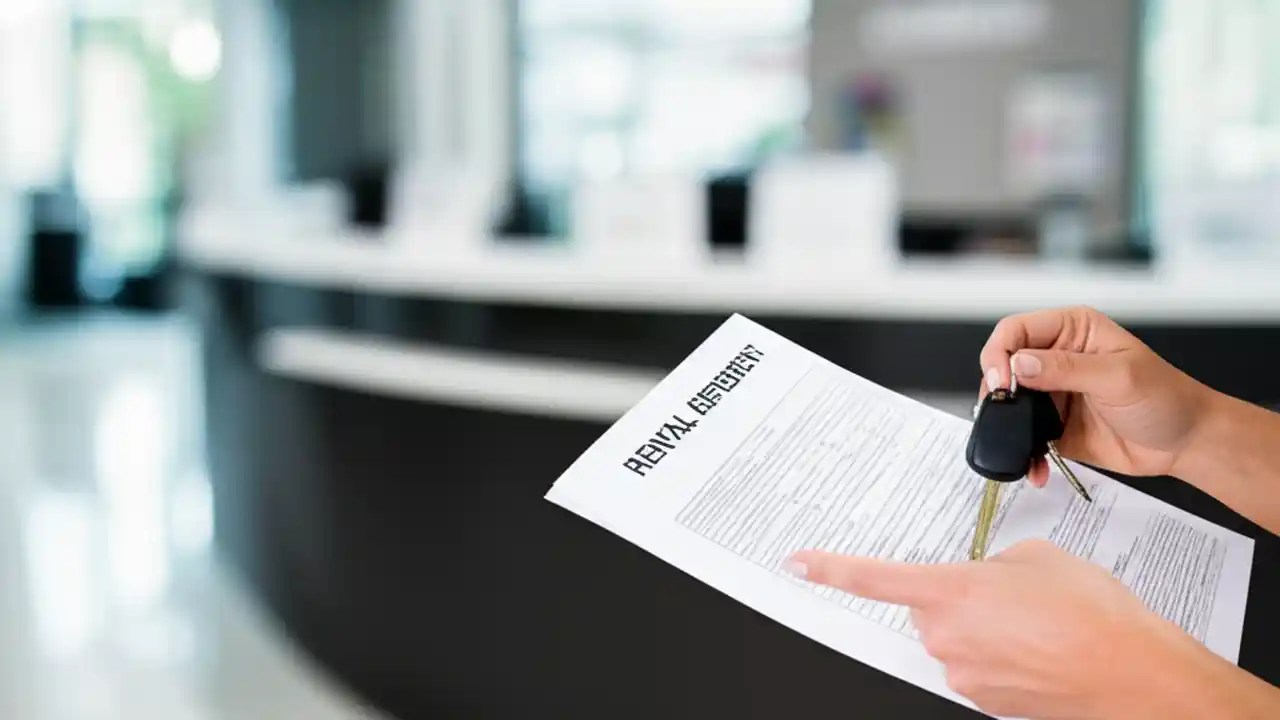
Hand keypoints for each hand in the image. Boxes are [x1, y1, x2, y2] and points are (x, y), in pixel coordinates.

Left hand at [790, 540, 1230, 718]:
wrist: (1135, 677)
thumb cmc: (1093, 615)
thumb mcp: (1038, 558)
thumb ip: (993, 563)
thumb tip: (986, 578)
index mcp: (949, 593)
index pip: (872, 578)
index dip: (830, 569)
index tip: (798, 563)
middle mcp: (947, 638)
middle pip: (929, 608)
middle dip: (960, 597)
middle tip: (1011, 597)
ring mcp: (965, 674)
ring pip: (957, 638)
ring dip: (986, 628)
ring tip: (1040, 625)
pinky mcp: (985, 701)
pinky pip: (980, 666)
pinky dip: (1004, 655)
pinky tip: (1043, 649)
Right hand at [980, 306, 1214, 485]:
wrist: (1185, 444)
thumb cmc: (1166, 399)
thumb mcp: (1119, 377)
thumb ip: (1066, 368)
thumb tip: (1019, 364)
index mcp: (1072, 331)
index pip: (1016, 330)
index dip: (1000, 353)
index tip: (1002, 382)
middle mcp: (1056, 359)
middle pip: (1003, 365)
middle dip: (996, 390)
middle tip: (1001, 412)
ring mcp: (1053, 394)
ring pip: (1008, 403)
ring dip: (1004, 425)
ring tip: (1013, 442)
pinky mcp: (1053, 427)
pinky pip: (1023, 437)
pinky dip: (1022, 452)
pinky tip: (1032, 465)